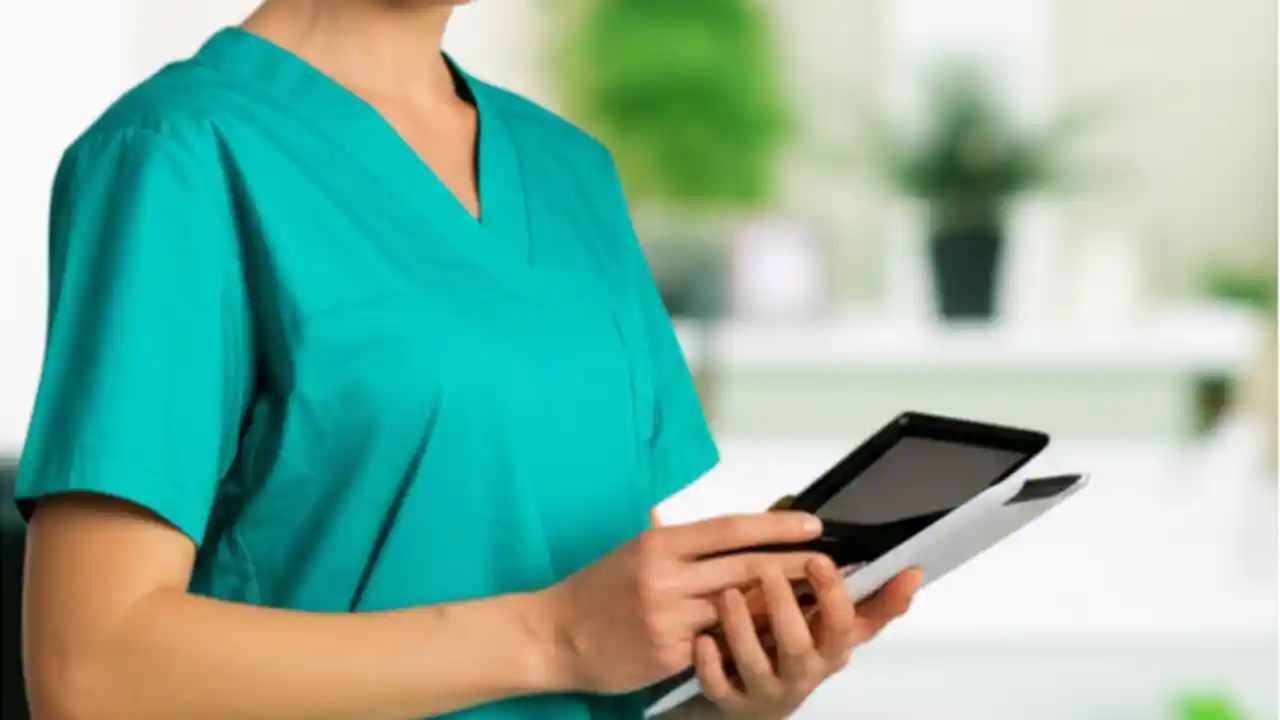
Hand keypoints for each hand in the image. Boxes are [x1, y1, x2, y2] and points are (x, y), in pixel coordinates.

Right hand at [539, 512, 827, 692]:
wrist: (555, 636)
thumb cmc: (594, 590)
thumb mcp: (632, 549)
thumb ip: (676, 540)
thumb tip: (718, 529)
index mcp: (660, 544)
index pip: (730, 528)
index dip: (776, 526)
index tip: (811, 523)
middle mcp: (666, 577)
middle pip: (744, 567)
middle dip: (793, 566)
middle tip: (831, 563)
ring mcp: (668, 617)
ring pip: (738, 609)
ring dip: (779, 605)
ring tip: (815, 599)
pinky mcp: (670, 653)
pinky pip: (719, 643)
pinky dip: (749, 638)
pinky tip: (775, 635)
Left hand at [693, 558, 922, 718]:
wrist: (759, 699)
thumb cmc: (800, 646)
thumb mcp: (834, 624)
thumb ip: (872, 599)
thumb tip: (915, 571)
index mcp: (832, 650)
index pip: (843, 624)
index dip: (833, 593)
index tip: (819, 558)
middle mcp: (804, 674)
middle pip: (798, 645)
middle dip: (783, 607)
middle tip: (765, 568)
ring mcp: (767, 691)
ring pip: (756, 665)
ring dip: (741, 629)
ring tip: (727, 594)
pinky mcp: (732, 704)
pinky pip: (719, 688)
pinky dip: (710, 665)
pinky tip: (703, 638)